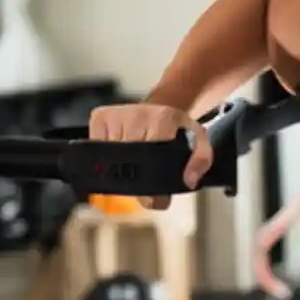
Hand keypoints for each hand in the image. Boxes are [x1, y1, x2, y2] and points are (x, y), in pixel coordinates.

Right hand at [88, 103, 212, 208]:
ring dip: (121, 167)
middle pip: (128, 159)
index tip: (152, 191)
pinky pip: (98, 147)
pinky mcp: (99, 117)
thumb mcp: (198, 142)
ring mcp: (115, 114)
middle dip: (135, 176)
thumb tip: (189, 180)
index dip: (149, 177)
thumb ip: (201, 161)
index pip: (149, 155)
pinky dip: (107, 156)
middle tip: (144, 176)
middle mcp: (136, 114)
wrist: (160, 109)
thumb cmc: (177, 129)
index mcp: (162, 119)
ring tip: (134, 161)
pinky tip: (121, 152)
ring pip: (111, 156)